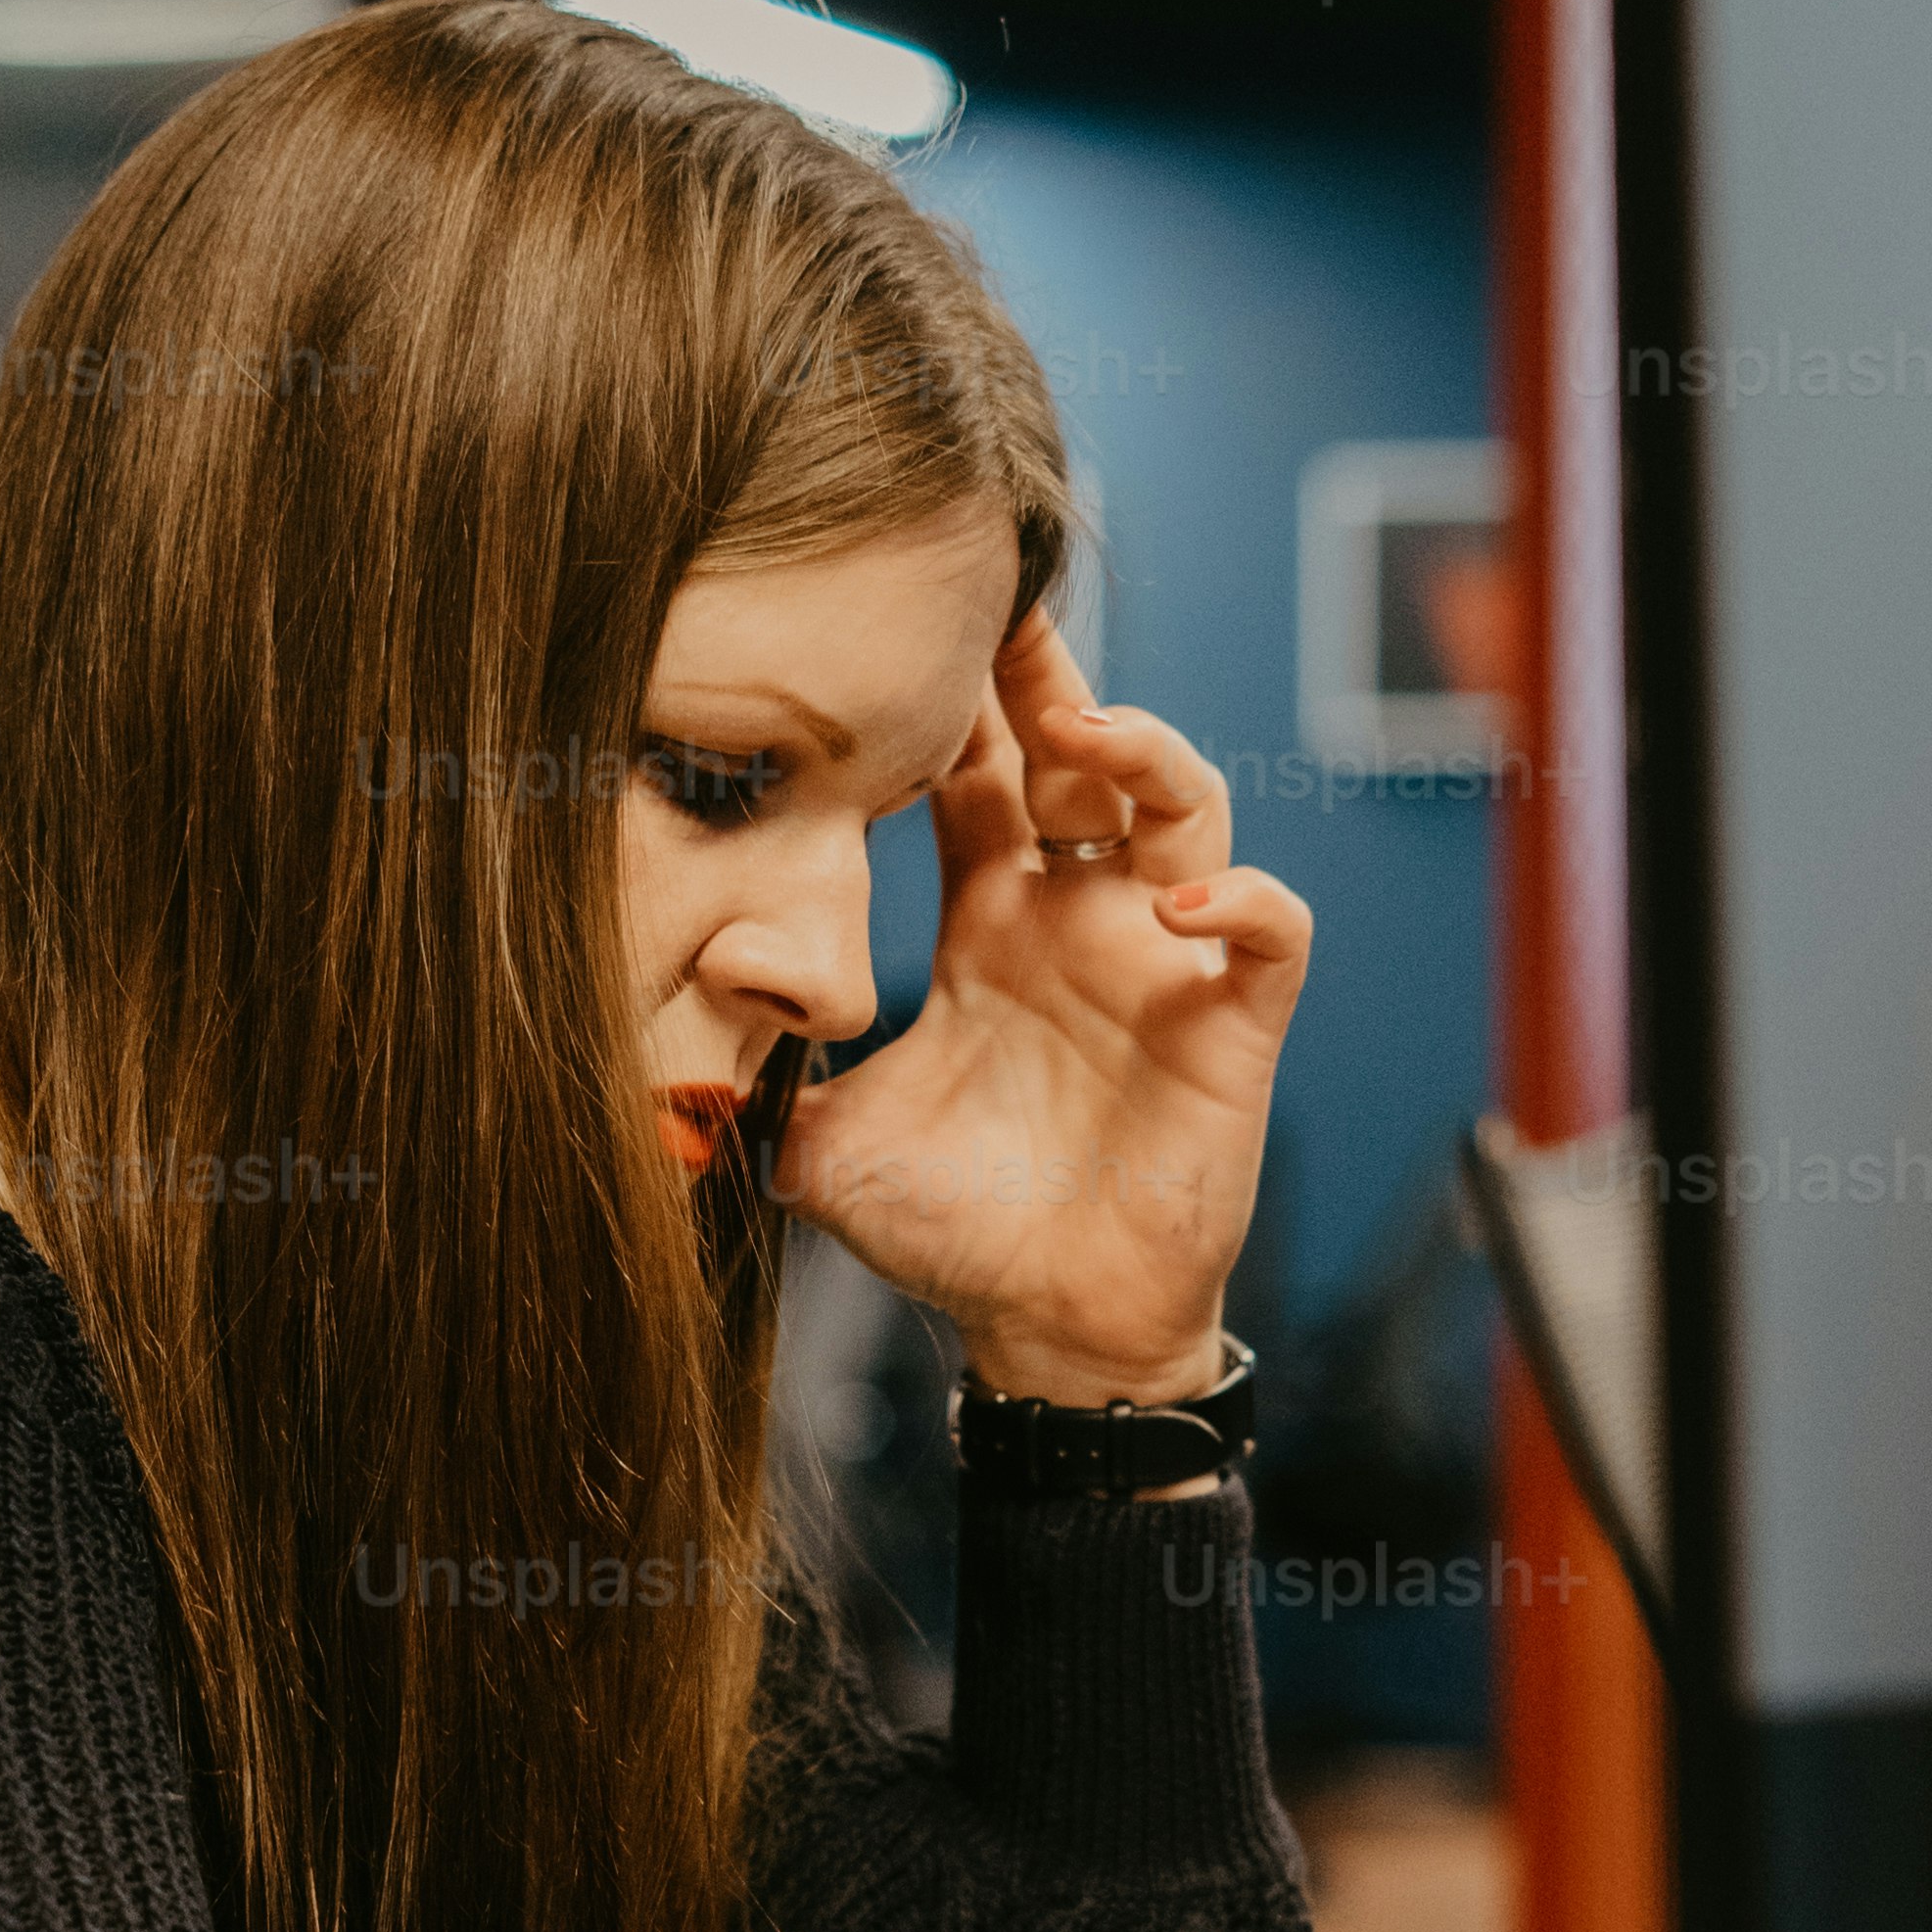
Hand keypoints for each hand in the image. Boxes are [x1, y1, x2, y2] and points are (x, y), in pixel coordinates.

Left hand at [773, 614, 1309, 1406]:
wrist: (1043, 1328)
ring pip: (1188, 807)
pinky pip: (1270, 931)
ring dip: (1150, 751)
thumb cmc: (951, 1229)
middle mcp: (1080, 920)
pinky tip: (1181, 908)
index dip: (954, 705)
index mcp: (992, 922)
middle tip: (1006, 603)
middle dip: (1051, 672)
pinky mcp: (1229, 1025)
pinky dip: (1243, 902)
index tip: (902, 640)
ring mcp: (1161, 963)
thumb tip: (661, 1024)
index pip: (980, 773)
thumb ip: (761, 1071)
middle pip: (1083, 753)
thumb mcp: (825, 1140)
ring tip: (1086, 733)